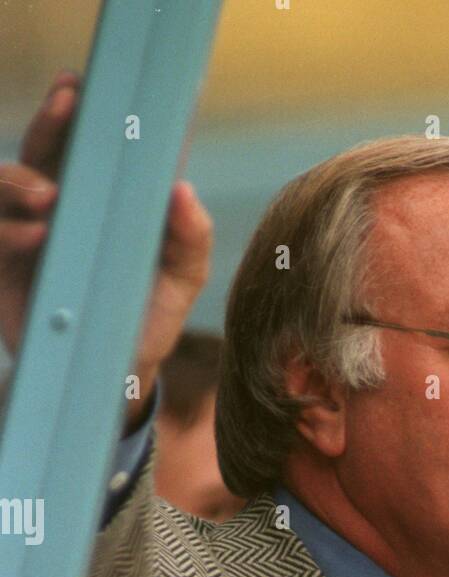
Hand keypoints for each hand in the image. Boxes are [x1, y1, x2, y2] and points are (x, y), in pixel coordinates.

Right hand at [0, 69, 213, 431]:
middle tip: (66, 107)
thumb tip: (184, 190)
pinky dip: (10, 231)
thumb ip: (191, 238)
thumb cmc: (146, 319)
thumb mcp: (181, 280)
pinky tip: (36, 236)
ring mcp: (27, 238)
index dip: (75, 111)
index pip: (81, 145)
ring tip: (49, 196)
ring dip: (22, 179)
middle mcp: (56, 210)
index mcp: (96, 200)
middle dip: (50, 123)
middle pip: (40, 150)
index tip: (80, 86)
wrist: (117, 379)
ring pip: (5, 186)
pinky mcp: (6, 271)